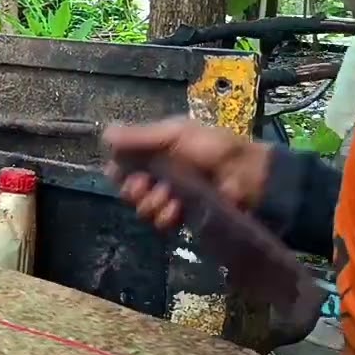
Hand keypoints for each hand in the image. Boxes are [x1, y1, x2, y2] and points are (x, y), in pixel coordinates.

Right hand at [102, 117, 271, 230]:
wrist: (249, 176)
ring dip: (152, 203)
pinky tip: (177, 209)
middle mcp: (158, 175)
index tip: (120, 173)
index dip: (118, 172)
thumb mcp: (176, 134)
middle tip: (145, 187)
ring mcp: (170, 197)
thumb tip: (104, 132)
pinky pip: (160, 222)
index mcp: (155, 151)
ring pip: (142, 207)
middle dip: (133, 190)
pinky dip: (166, 216)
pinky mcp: (182, 217)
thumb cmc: (214, 149)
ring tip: (170, 197)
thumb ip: (140, 137)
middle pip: (127, 189)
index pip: (122, 164)